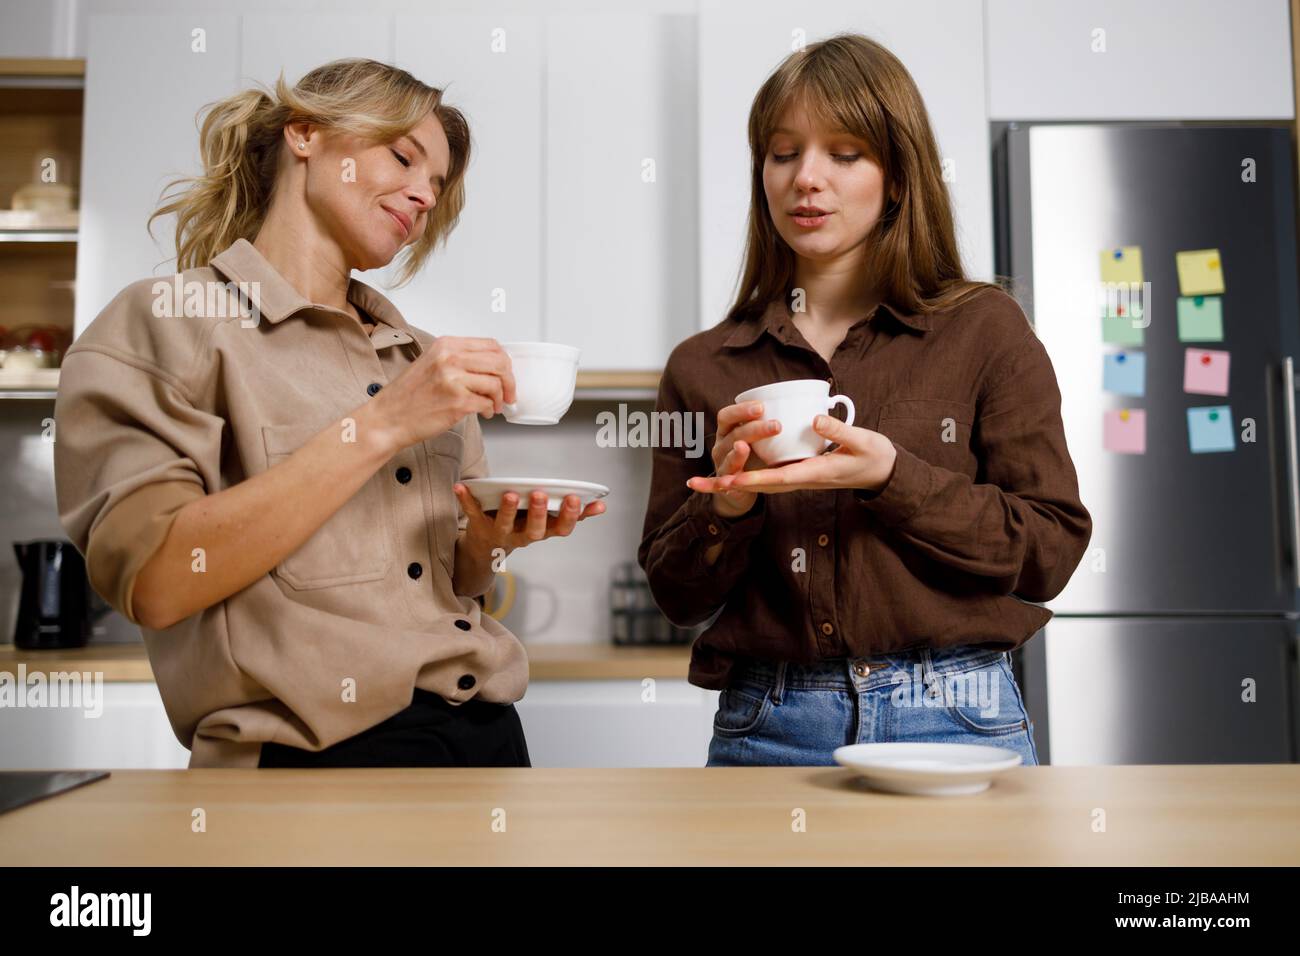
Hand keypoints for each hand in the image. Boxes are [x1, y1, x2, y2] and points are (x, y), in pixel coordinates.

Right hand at [364, 336, 517, 451]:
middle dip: (509, 381)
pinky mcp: (458, 402)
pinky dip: (489, 410)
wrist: (387, 418)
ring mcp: (454, 379)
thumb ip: (458, 359)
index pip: (491, 345)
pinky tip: (483, 412)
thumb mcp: (431, 363)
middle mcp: (450, 358)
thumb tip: (491, 366)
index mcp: (446, 345)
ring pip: (497, 383)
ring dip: (500, 398)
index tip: (505, 374)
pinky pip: (487, 403)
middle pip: (499, 363)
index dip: (504, 361)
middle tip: (508, 393)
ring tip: (493, 405)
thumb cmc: (407, 396)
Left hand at [454, 485, 605, 557]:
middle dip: (538, 513)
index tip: (574, 499)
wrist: (486, 549)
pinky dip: (466, 500)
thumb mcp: (550, 523)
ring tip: (511, 493)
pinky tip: (461, 486)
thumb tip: (602, 505)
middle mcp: (523, 535)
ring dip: (508, 509)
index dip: (568, 516)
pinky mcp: (479, 526)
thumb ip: (574, 514)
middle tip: (541, 494)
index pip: (560, 529)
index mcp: (543, 532)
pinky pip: (473, 513)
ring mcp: (500, 532)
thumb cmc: (523, 527)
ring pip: (505, 524)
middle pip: (534, 530)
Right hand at [684, 400, 779, 516]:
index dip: (741, 410)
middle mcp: (722, 444)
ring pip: (727, 456)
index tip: (762, 406)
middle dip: (752, 429)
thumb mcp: (765, 437)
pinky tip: (693, 482)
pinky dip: (703, 484)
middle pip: (733, 433)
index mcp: (729, 430)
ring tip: (744, 447)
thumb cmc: (757, 454)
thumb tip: (806, 410)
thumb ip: (776, 423)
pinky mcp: (724, 484)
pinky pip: (715, 484)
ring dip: (736, 453)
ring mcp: (721, 464)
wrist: (744, 484)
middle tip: (776, 426)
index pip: (729, 415)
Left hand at [694, 414, 896, 494]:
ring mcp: (798, 477)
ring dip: (729, 482)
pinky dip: (746, 476)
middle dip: (727, 485)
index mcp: (816, 473)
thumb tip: (814, 419)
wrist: (882, 472)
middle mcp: (802, 479)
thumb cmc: (873, 455)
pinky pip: (767, 478)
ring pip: (759, 483)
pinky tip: (729, 471)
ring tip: (699, 482)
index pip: (780, 477)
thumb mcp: (862, 440)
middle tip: (696, 484)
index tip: (732, 479)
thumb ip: (838, 430)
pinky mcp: (798, 472)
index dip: (755, 478)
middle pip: (759, 486)